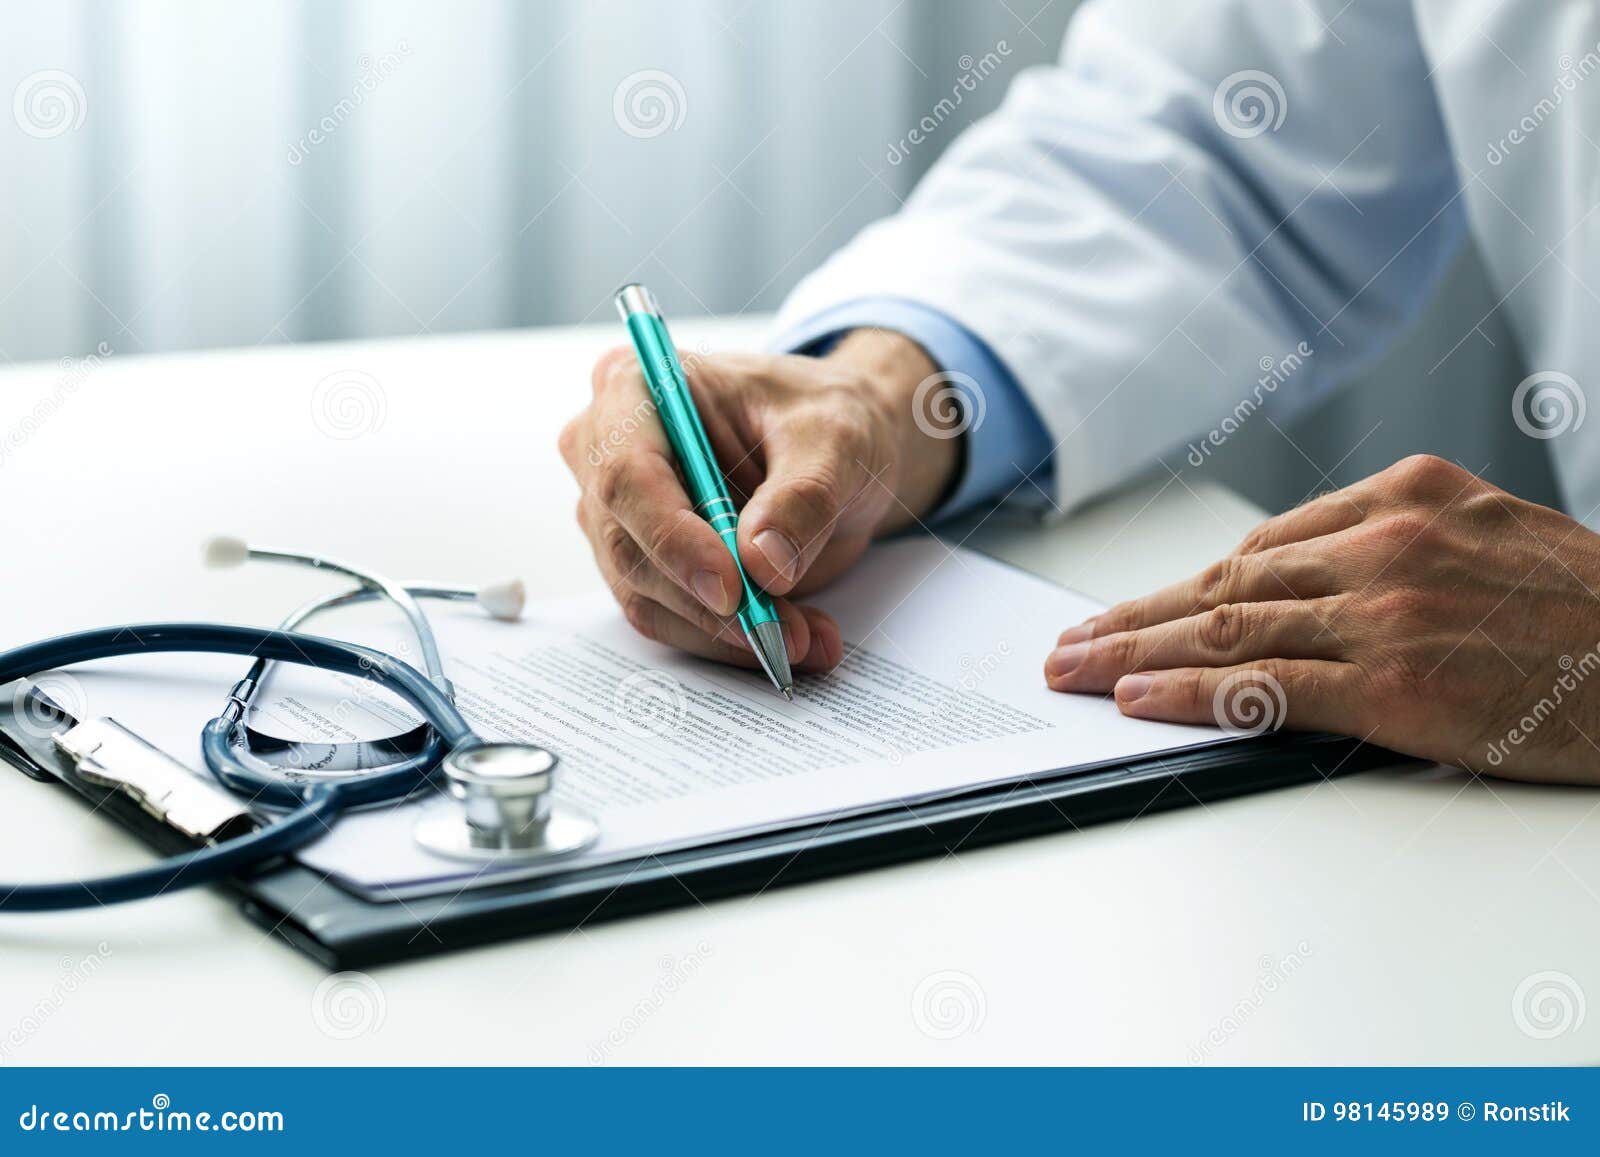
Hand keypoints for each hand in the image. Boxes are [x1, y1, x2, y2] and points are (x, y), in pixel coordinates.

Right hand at [559, 329, 961, 672]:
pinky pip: (673, 618)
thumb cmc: (825, 418)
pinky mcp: (647, 565)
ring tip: (806, 638)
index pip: (627, 474)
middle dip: (708, 602)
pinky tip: (794, 637)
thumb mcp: (835, 439)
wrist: (838, 449)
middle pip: (629, 547)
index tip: (731, 588)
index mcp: (635, 389)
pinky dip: (730, 639)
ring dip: (725, 632)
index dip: (672, 538)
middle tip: (783, 632)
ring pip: (648, 595)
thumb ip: (803, 496)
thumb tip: (762, 564)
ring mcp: (621, 515)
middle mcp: (608, 452)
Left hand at [1043, 454, 1599, 784]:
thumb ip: (1395, 550)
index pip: (1260, 548)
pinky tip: (1138, 701)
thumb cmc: (1591, 611)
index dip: (1183, 587)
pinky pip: (1266, 687)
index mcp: (1405, 496)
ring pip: (1228, 629)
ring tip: (1076, 670)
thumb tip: (1304, 587)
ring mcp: (1387, 611)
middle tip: (1070, 642)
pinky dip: (1190, 694)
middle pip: (1225, 583)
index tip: (1131, 607)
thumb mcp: (1490, 540)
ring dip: (1136, 652)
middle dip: (1135, 616)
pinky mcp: (1398, 684)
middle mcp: (1384, 542)